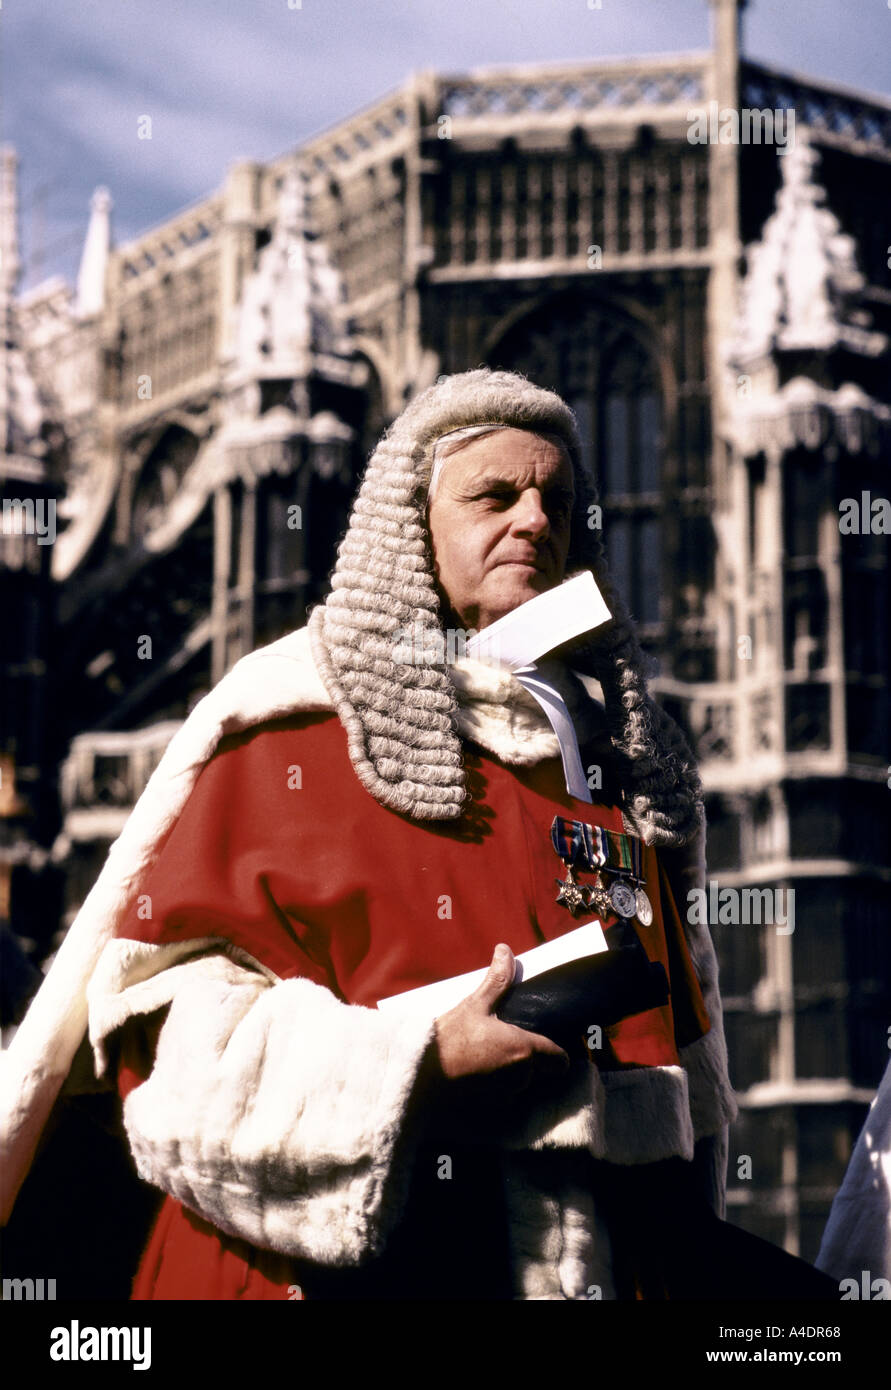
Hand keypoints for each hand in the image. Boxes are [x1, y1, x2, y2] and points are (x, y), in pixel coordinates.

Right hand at [424, 943, 570, 1138]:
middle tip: (506, 1049)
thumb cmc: (447, 1039)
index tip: (543, 1045)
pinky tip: (477, 1085)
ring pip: (522, 1090)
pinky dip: (496, 1098)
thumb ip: (497, 980)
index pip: (560, 1059)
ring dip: (512, 1080)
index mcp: (524, 1050)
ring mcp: (507, 1102)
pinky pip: (504, 1107)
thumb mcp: (474, 1005)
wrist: (415, 1079)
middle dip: (530, 1064)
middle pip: (541, 1074)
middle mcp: (522, 1079)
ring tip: (488, 1066)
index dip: (555, 1052)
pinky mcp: (491, 1120)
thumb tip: (507, 950)